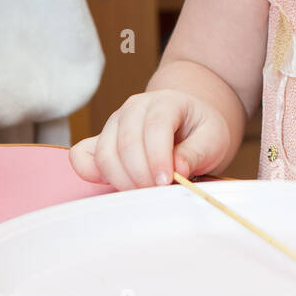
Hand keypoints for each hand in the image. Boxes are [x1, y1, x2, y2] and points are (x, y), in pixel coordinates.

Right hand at [68, 89, 232, 189]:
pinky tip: (117, 183)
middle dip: (141, 175)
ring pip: (105, 153)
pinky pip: (81, 156)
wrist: (187, 122)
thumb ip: (198, 152)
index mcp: (165, 102)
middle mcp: (135, 107)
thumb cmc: (200, 130)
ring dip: (122, 180)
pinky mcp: (100, 139)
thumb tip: (178, 169)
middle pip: (126, 143)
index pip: (155, 127)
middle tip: (157, 193)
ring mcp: (114, 122)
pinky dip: (93, 174)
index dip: (158, 158)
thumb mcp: (214, 138)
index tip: (166, 182)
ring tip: (143, 192)